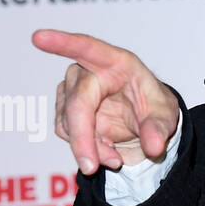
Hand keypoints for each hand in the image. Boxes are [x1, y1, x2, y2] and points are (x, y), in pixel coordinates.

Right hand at [32, 29, 179, 174]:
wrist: (145, 121)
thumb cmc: (154, 108)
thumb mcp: (165, 117)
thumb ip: (158, 130)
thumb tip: (153, 147)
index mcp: (116, 62)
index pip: (88, 48)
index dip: (63, 43)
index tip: (39, 37)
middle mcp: (90, 72)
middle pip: (77, 104)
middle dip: (83, 138)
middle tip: (92, 167)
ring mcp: (74, 89)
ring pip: (69, 124)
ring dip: (90, 147)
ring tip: (116, 157)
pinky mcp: (65, 109)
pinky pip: (67, 133)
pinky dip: (85, 149)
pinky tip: (105, 152)